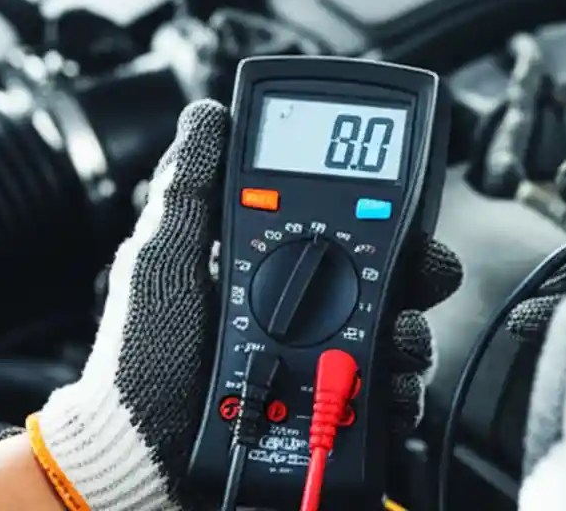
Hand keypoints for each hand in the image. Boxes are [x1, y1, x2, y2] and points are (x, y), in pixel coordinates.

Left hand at [29, 100, 462, 509]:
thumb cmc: (142, 358)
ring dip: (418, 330)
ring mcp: (332, 359)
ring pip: (409, 331)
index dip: (386, 205)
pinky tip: (387, 385)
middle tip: (421, 269)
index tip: (398, 196)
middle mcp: (316, 307)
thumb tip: (207, 113)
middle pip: (399, 274)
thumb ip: (190, 187)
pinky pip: (396, 397)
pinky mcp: (342, 410)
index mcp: (279, 262)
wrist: (141, 451)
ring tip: (397, 335)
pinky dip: (405, 391)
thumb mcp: (163, 259)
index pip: (350, 221)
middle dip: (425, 266)